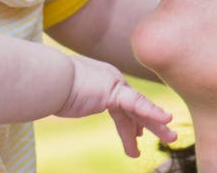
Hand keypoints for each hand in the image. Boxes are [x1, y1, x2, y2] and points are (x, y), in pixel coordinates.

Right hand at [56, 56, 176, 156]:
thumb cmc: (49, 88)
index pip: (123, 103)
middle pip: (136, 105)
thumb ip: (75, 97)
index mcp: (102, 80)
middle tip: (167, 133)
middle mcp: (112, 79)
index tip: (138, 134)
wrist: (45, 79)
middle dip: (151, 122)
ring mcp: (114, 84)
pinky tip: (166, 120)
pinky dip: (153, 112)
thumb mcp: (66, 93)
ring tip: (171, 137)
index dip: (133, 120)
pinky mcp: (114, 91)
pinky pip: (138, 104)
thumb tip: (65, 101)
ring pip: (141, 108)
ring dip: (156, 125)